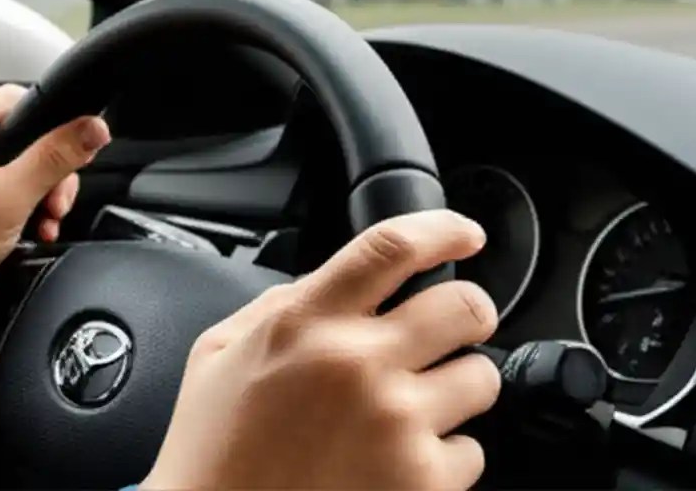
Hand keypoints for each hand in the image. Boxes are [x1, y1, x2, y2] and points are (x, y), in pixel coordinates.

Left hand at [0, 85, 109, 345]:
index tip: (77, 149)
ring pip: (13, 171)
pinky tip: (28, 233)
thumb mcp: (9, 198)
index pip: (16, 99)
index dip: (53, 120)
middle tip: (56, 202)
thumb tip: (92, 127)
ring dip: (38, 197)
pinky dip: (19, 212)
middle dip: (50, 172)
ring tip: (43, 224)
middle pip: (21, 139)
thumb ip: (54, 158)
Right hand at [143, 210, 501, 490]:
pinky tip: (399, 464)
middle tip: (452, 333)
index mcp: (307, 323)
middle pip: (465, 307)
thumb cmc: (214, 453)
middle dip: (468, 316)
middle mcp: (358, 364)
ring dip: (457, 390)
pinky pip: (473, 452)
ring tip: (413, 412)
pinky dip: (445, 459)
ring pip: (481, 378)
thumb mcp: (220, 353)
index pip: (394, 247)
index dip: (444, 229)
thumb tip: (340, 281)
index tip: (466, 235)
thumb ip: (284, 305)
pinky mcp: (420, 481)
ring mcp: (395, 424)